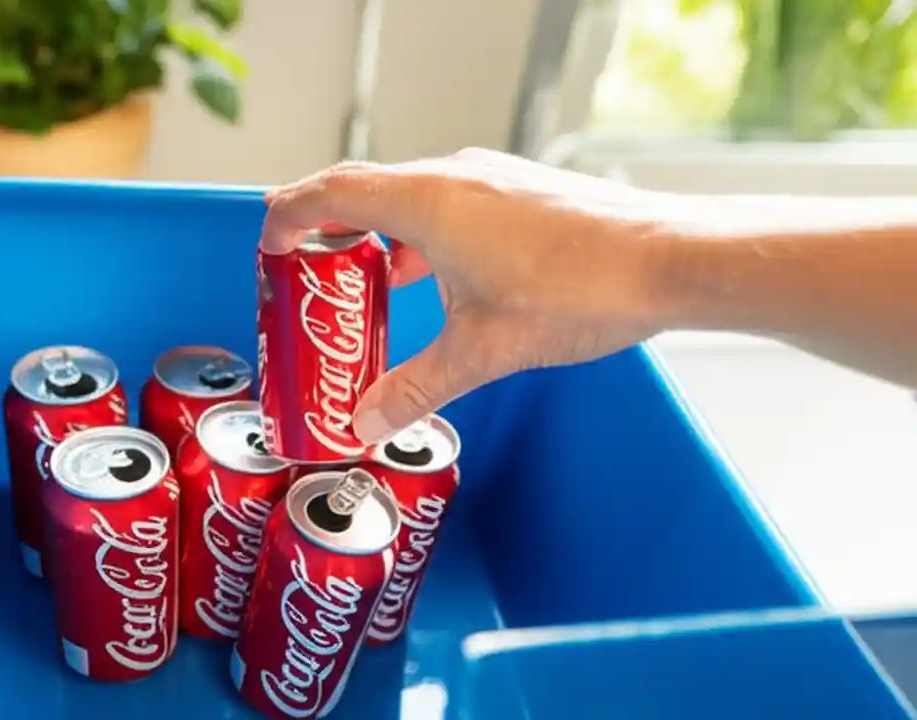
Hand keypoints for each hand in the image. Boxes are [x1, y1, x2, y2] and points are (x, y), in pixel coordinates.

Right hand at [260, 148, 676, 443]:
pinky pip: (445, 202)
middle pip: (363, 190)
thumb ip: (416, 388)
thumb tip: (367, 424)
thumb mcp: (483, 349)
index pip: (330, 192)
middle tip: (306, 277)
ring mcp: (489, 178)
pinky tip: (433, 281)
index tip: (268, 246)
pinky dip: (419, 235)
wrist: (671, 258)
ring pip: (408, 196)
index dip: (288, 216)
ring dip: (376, 235)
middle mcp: (453, 177)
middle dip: (327, 233)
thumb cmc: (581, 289)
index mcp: (427, 202)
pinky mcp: (518, 191)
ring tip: (364, 287)